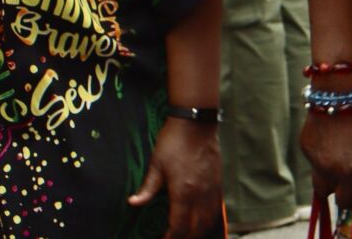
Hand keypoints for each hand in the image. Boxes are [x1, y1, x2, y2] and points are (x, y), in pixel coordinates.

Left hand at [128, 118, 220, 238]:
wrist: (196, 123)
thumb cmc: (173, 143)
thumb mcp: (156, 165)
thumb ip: (147, 188)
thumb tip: (133, 203)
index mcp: (183, 192)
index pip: (179, 227)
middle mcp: (201, 193)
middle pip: (197, 229)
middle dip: (184, 238)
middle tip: (172, 238)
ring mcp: (212, 188)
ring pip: (210, 220)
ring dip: (198, 231)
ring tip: (186, 234)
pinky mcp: (218, 182)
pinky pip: (216, 208)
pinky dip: (209, 219)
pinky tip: (200, 220)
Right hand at [301, 108, 351, 221]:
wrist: (338, 93)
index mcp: (346, 170)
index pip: (345, 201)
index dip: (351, 198)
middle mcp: (326, 169)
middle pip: (325, 192)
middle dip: (334, 187)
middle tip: (346, 172)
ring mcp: (312, 158)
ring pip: (317, 175)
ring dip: (327, 171)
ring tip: (340, 151)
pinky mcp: (304, 146)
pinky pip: (312, 159)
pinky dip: (320, 155)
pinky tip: (330, 137)